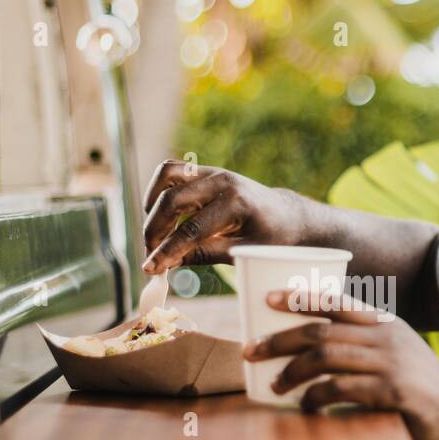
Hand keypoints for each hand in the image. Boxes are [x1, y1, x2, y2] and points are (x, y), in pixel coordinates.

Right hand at [142, 160, 303, 272]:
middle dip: (155, 231)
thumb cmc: (271, 238)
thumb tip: (167, 263)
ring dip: (152, 207)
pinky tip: (158, 216)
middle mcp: (221, 180)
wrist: (287, 215)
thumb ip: (205, 254)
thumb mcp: (243, 252)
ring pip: (166, 177)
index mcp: (236, 203)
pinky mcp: (204, 171)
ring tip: (154, 236)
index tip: (151, 268)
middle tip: (150, 256)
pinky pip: (170, 172)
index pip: (192, 229)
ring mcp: (211, 171)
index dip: (167, 251)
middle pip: (172, 200)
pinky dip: (157, 191)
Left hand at [242, 290, 438, 439]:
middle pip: (320, 329)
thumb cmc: (420, 392)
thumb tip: (316, 346)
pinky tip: (304, 406)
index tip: (267, 298)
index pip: (335, 301)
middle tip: (251, 351)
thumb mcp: (398, 356)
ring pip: (324, 357)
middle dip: (279, 339)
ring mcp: (389, 363)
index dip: (298, 297)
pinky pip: (339, 390)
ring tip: (273, 385)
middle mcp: (386, 337)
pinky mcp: (390, 392)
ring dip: (291, 371)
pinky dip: (315, 398)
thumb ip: (366, 345)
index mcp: (385, 324)